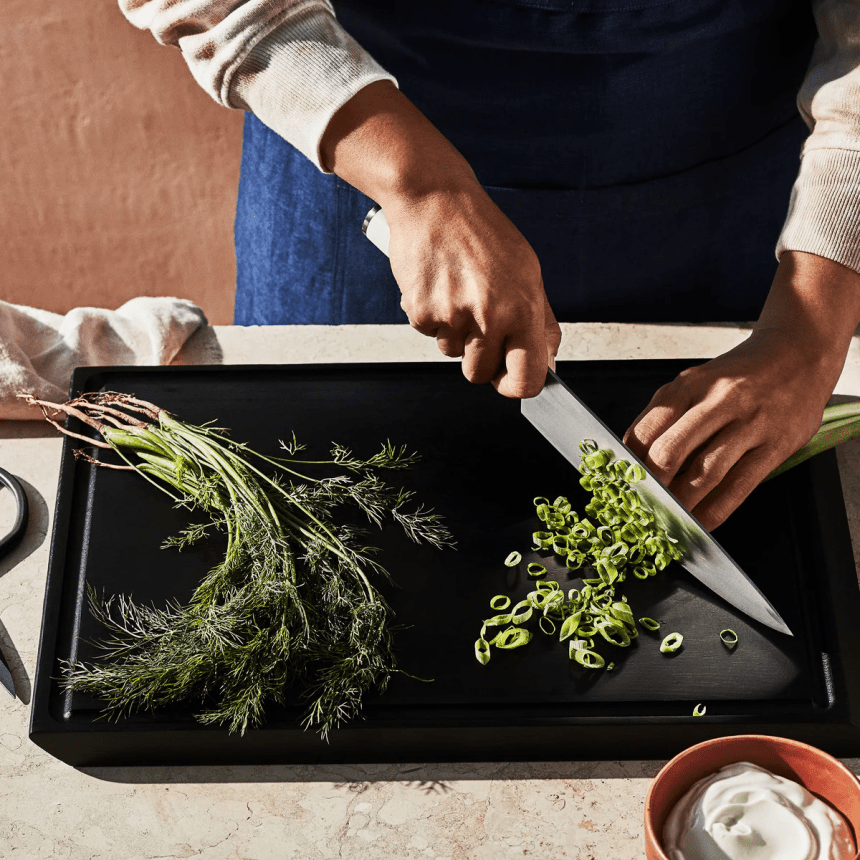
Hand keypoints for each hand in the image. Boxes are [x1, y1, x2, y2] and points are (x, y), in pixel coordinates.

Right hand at [320, 81, 559, 397]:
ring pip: (453, 354)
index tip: (509, 382)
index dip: (516, 387)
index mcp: (522, 307)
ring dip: (456, 334)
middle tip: (479, 327)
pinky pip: (430, 335)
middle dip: (480, 360)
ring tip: (459, 293)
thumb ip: (538, 319)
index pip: (525, 378)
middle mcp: (489, 316)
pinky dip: (434, 317)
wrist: (435, 200)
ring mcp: (453, 316)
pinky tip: (440, 286)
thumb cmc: (481, 232)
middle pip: (481, 374)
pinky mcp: (421, 312)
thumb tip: (546, 359)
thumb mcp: (526, 269)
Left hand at [623, 252, 859, 529]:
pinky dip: (714, 510)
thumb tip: (633, 458)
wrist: (799, 352)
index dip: (628, 465)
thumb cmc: (739, 374)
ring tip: (665, 520)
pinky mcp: (775, 445)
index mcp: (688, 385)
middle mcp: (718, 401)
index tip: (620, 485)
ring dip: (680, 504)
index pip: (644, 432)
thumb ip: (665, 415)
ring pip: (704, 473)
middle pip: (670, 453)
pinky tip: (699, 523)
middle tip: (640, 506)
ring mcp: (749, 423)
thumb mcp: (695, 382)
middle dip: (651, 487)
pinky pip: (739, 486)